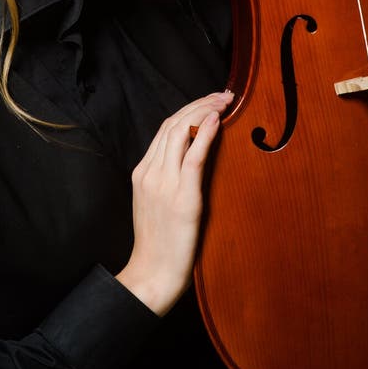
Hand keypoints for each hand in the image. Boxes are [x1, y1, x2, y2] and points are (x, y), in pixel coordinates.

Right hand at [115, 90, 232, 315]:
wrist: (152, 274)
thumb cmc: (159, 242)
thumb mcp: (156, 201)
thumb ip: (168, 176)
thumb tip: (194, 155)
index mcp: (143, 171)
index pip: (166, 128)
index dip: (190, 109)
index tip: (211, 100)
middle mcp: (150, 172)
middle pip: (174, 123)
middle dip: (200, 103)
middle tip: (223, 94)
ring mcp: (164, 183)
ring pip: (182, 132)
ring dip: (206, 111)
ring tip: (224, 101)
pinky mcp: (182, 197)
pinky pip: (193, 157)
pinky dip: (205, 134)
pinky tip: (217, 121)